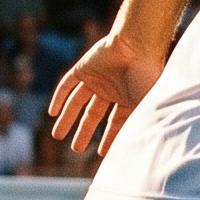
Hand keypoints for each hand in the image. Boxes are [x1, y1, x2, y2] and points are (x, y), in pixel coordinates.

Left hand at [48, 32, 165, 154]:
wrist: (137, 46)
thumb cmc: (147, 76)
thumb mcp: (146, 105)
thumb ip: (139, 124)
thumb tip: (138, 147)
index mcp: (128, 98)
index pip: (115, 123)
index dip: (109, 138)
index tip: (104, 154)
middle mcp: (111, 89)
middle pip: (93, 114)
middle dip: (84, 132)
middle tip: (76, 149)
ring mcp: (96, 79)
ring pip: (77, 102)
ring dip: (67, 119)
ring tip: (57, 136)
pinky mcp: (83, 68)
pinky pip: (67, 85)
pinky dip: (59, 98)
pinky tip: (52, 113)